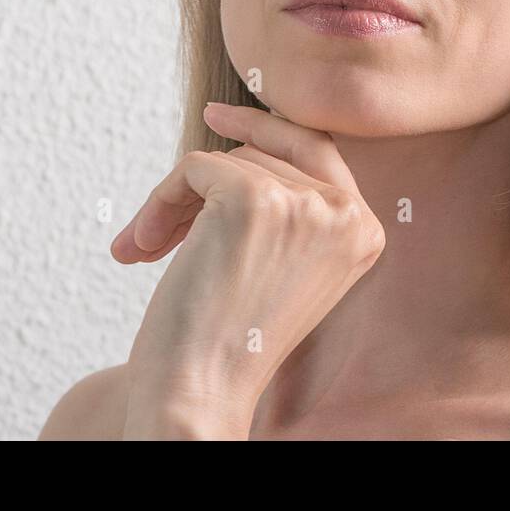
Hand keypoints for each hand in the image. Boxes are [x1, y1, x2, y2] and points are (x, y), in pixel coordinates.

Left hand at [112, 102, 385, 438]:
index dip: (266, 130)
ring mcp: (302, 202)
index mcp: (364, 230)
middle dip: (202, 189)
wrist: (201, 394)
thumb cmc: (229, 340)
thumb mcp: (284, 265)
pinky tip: (145, 248)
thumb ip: (289, 206)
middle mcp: (346, 212)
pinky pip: (194, 165)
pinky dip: (159, 203)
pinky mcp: (253, 198)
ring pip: (224, 160)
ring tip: (147, 250)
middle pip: (263, 154)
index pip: (317, 149)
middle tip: (154, 235)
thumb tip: (246, 132)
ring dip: (173, 203)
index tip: (217, 117)